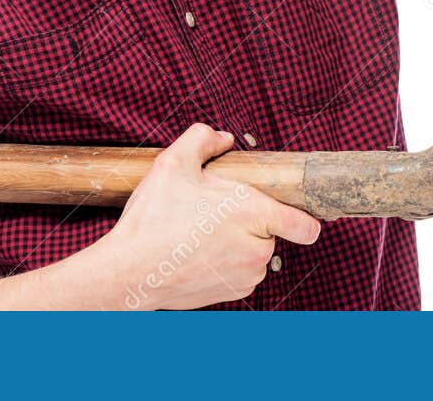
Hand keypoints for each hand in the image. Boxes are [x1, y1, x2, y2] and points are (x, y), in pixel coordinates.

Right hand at [93, 122, 320, 309]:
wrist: (128, 272)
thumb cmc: (152, 220)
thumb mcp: (173, 163)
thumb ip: (202, 138)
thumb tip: (223, 137)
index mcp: (252, 214)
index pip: (304, 225)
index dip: (305, 217)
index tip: (297, 212)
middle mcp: (256, 250)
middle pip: (270, 231)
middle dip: (248, 220)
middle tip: (212, 212)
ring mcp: (245, 276)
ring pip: (254, 252)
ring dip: (237, 243)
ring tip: (199, 234)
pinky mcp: (231, 294)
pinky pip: (240, 272)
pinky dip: (226, 263)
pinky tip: (197, 254)